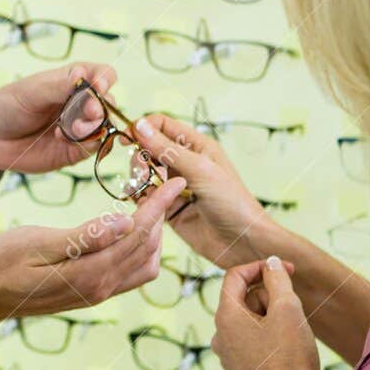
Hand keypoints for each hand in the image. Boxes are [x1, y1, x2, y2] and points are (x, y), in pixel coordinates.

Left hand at [0, 62, 117, 177]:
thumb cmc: (7, 106)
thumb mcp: (31, 91)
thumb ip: (59, 86)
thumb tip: (84, 76)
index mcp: (72, 81)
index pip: (102, 75)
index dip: (105, 80)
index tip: (99, 87)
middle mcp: (80, 103)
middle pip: (107, 103)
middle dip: (100, 108)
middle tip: (89, 114)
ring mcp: (79, 127)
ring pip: (104, 126)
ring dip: (93, 127)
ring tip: (71, 130)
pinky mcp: (75, 150)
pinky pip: (94, 147)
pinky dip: (86, 144)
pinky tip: (62, 140)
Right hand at [0, 175, 185, 348]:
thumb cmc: (2, 263)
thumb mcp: (37, 243)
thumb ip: (83, 237)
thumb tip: (124, 223)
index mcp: (89, 274)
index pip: (137, 235)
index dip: (158, 205)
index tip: (174, 181)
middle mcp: (100, 288)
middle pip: (148, 249)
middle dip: (160, 215)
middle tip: (162, 183)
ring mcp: (97, 293)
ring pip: (145, 264)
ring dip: (153, 234)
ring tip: (147, 202)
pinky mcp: (91, 292)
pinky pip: (130, 273)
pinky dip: (140, 248)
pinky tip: (129, 228)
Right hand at [131, 113, 285, 267]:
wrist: (242, 243)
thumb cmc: (232, 201)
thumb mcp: (200, 170)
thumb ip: (168, 149)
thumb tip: (140, 125)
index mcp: (196, 146)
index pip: (162, 126)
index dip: (142, 129)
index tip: (126, 140)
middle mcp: (184, 163)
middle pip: (149, 149)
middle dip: (140, 158)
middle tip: (142, 173)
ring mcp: (176, 186)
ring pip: (145, 174)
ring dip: (139, 179)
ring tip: (145, 190)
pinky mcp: (170, 208)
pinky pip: (147, 197)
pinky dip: (141, 198)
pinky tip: (145, 204)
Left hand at [211, 256, 320, 369]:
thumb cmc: (291, 356)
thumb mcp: (288, 308)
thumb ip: (277, 279)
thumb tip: (271, 263)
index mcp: (225, 316)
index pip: (235, 276)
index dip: (261, 267)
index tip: (287, 270)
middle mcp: (218, 335)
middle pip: (243, 299)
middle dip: (269, 297)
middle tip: (294, 311)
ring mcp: (226, 355)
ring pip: (248, 321)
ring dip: (270, 318)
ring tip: (291, 334)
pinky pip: (250, 341)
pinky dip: (267, 337)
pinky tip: (285, 351)